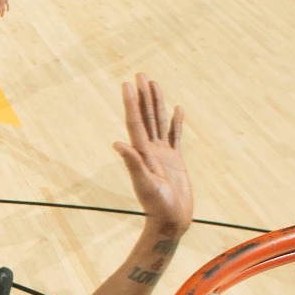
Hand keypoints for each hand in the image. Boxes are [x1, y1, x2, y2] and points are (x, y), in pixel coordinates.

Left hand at [112, 73, 191, 234]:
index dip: (131, 102)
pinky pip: (175, 136)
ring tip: (154, 84)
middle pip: (146, 116)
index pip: (135, 121)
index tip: (127, 83)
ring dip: (156, 103)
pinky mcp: (175, 160)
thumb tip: (117, 144)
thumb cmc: (158, 206)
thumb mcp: (145, 184)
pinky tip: (177, 109)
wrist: (170, 221)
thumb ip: (133, 164)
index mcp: (142, 152)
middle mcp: (150, 150)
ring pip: (159, 121)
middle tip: (140, 74)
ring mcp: (162, 154)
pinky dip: (176, 122)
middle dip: (143, 95)